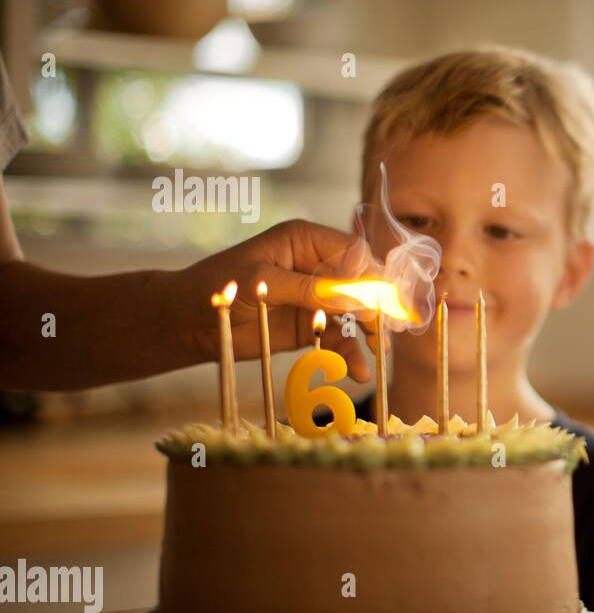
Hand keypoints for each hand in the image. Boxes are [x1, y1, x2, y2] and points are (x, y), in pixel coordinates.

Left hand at [164, 219, 374, 381]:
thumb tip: (356, 297)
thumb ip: (309, 289)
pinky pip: (339, 339)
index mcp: (306, 242)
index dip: (370, 275)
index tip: (381, 301)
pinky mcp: (312, 326)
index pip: (353, 252)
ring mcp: (317, 298)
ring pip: (356, 315)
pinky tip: (357, 371)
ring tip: (377, 353)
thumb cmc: (219, 286)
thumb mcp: (263, 282)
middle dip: (376, 308)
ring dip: (368, 334)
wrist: (189, 322)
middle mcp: (317, 267)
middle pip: (362, 285)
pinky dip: (350, 354)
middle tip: (384, 331)